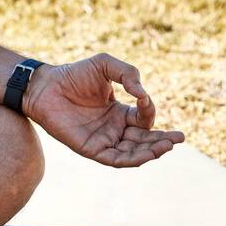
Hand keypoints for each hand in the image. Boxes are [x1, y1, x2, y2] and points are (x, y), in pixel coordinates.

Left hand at [21, 54, 184, 166]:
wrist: (45, 85)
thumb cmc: (74, 74)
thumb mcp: (105, 65)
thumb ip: (127, 74)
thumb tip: (143, 94)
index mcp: (119, 112)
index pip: (143, 118)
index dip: (149, 111)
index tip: (144, 99)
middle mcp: (114, 128)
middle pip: (144, 139)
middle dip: (163, 140)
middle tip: (179, 139)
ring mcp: (103, 140)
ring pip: (133, 152)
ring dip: (151, 151)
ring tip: (166, 147)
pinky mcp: (91, 149)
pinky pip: (115, 160)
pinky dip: (132, 159)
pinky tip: (145, 154)